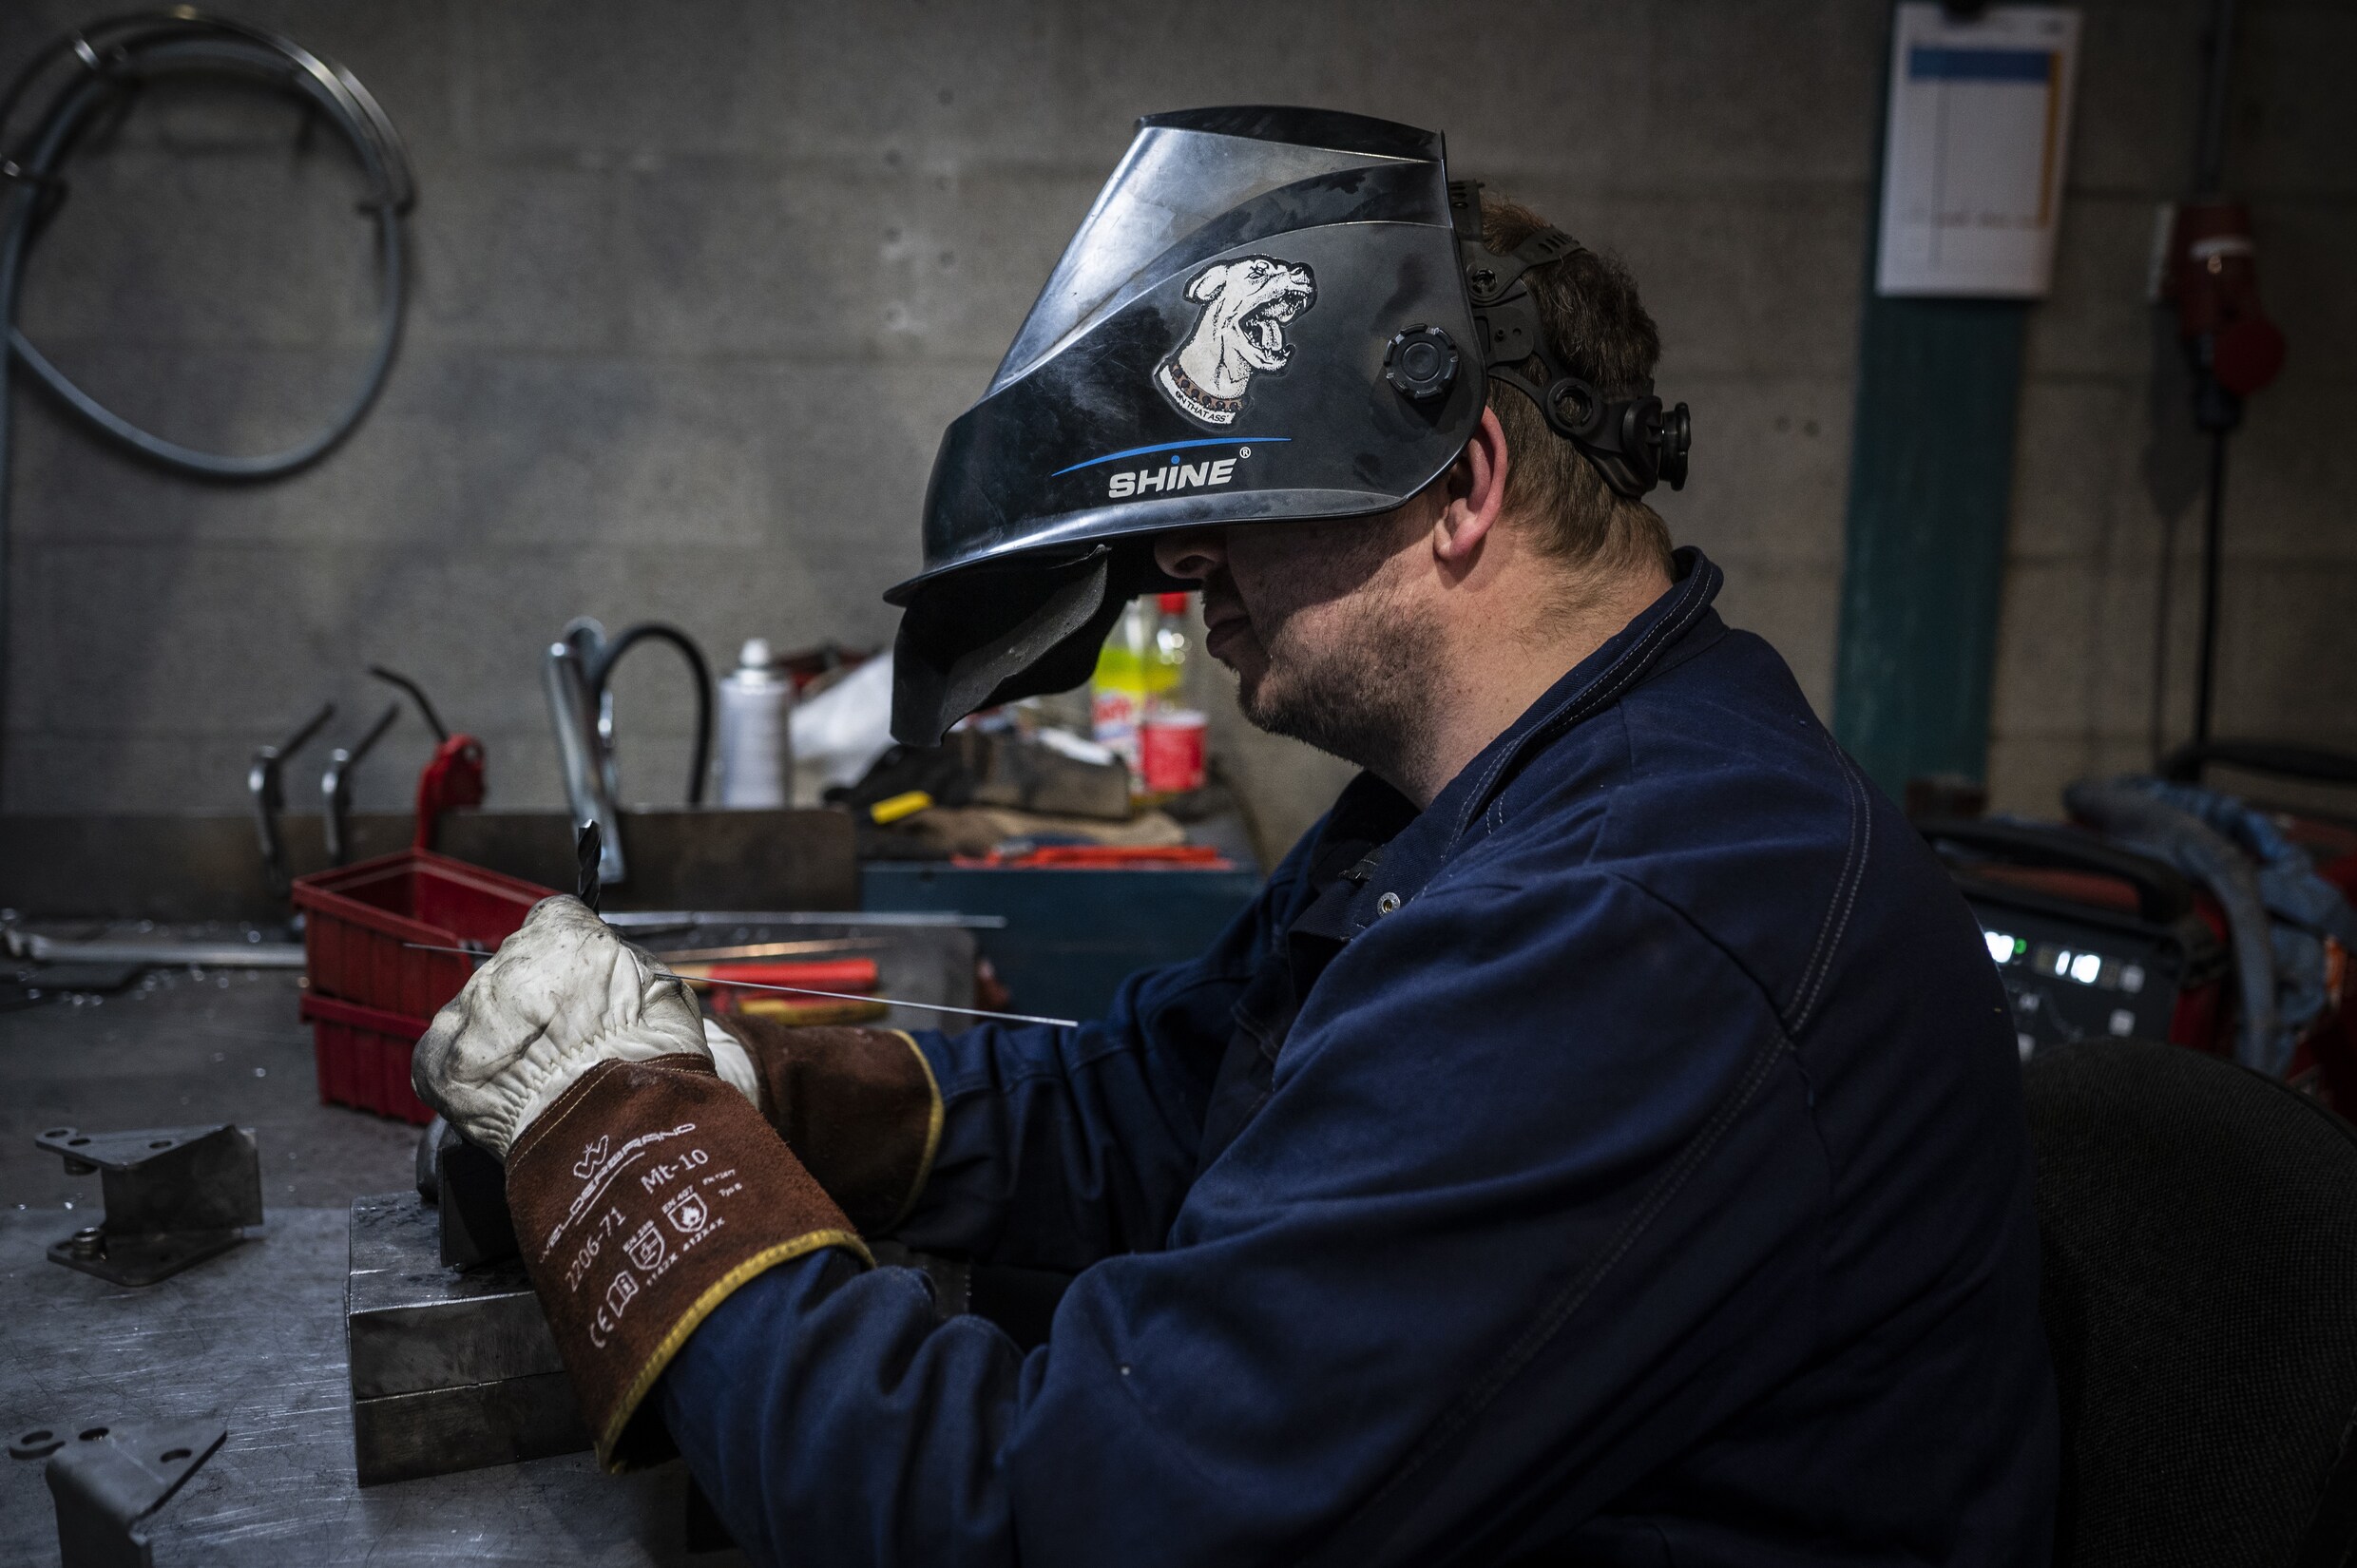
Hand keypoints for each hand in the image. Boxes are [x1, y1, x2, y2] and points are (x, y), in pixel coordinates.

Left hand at [412, 895, 709, 1157]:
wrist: (619, 1128)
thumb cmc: (651, 1061)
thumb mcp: (659, 985)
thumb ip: (615, 962)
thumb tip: (598, 966)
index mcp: (563, 935)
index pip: (552, 921)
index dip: (568, 956)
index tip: (578, 983)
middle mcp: (508, 963)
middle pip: (513, 966)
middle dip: (535, 997)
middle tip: (564, 1038)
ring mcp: (468, 1012)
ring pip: (480, 1010)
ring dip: (502, 1033)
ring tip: (539, 1073)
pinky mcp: (438, 1062)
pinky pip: (448, 1055)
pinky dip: (472, 1072)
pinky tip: (507, 1091)